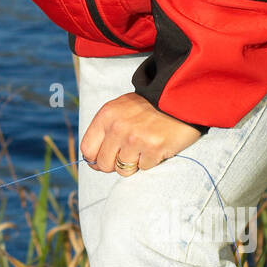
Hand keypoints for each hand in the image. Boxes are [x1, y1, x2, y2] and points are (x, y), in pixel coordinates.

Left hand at [80, 92, 202, 173]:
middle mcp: (117, 128)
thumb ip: (106, 129)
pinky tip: (156, 146)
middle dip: (115, 163)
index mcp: (106, 116)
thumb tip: (93, 159)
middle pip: (104, 164)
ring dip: (133, 163)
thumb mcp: (120, 109)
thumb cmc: (149, 106)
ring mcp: (135, 139)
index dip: (95, 159)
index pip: (87, 150)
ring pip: (123, 170)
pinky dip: (150, 161)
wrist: (179, 97)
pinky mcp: (153, 148)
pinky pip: (144, 168)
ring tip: (143, 148)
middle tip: (128, 154)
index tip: (105, 159)